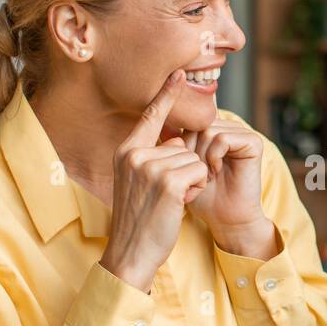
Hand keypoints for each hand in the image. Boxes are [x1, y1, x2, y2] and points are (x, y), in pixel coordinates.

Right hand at [98, 71, 209, 291]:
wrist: (130, 252)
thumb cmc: (139, 219)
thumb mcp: (137, 181)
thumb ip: (152, 157)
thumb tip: (177, 141)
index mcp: (126, 151)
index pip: (151, 116)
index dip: (167, 94)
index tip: (179, 73)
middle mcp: (135, 154)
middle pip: (183, 145)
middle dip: (185, 171)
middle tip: (165, 195)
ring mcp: (150, 168)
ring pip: (194, 160)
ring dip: (192, 183)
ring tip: (170, 201)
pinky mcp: (168, 183)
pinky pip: (200, 172)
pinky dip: (197, 190)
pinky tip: (179, 204)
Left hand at [184, 117, 273, 254]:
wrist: (226, 218)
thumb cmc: (203, 197)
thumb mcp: (181, 166)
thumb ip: (175, 143)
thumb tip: (159, 119)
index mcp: (214, 129)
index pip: (188, 122)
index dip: (181, 147)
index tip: (186, 170)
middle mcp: (229, 127)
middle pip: (197, 125)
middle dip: (191, 152)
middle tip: (198, 175)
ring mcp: (242, 133)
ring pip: (208, 130)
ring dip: (202, 157)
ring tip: (207, 176)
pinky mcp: (253, 143)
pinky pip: (223, 138)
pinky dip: (214, 157)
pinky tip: (216, 171)